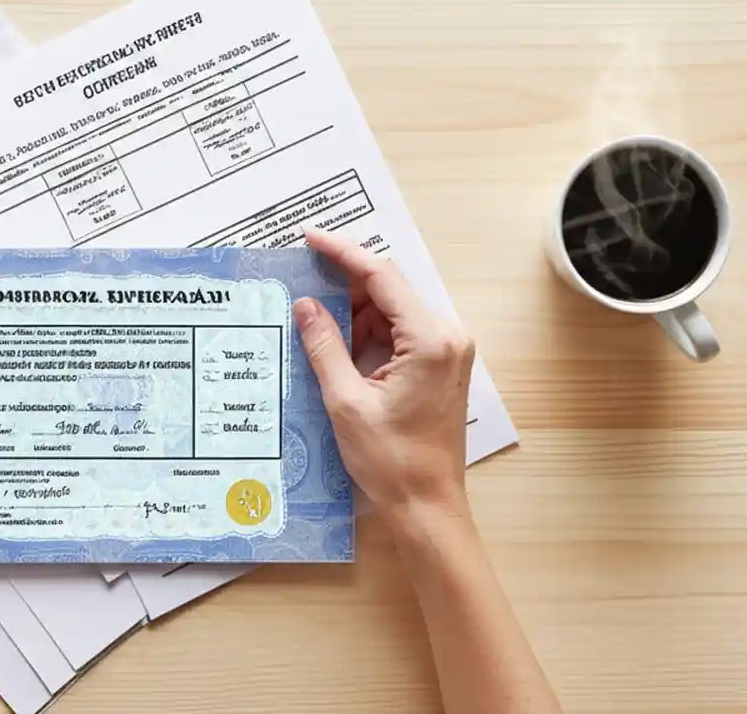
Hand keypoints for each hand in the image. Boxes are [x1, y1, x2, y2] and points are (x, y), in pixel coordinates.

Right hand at [293, 228, 475, 533]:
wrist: (427, 505)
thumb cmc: (392, 461)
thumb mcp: (346, 401)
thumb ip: (324, 346)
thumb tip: (304, 306)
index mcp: (430, 340)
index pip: (383, 278)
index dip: (344, 254)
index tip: (311, 240)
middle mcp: (446, 337)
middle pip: (389, 290)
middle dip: (344, 284)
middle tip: (300, 280)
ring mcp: (446, 352)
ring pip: (391, 312)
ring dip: (353, 312)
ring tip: (309, 318)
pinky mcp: (439, 367)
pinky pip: (398, 335)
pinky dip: (367, 333)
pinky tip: (333, 341)